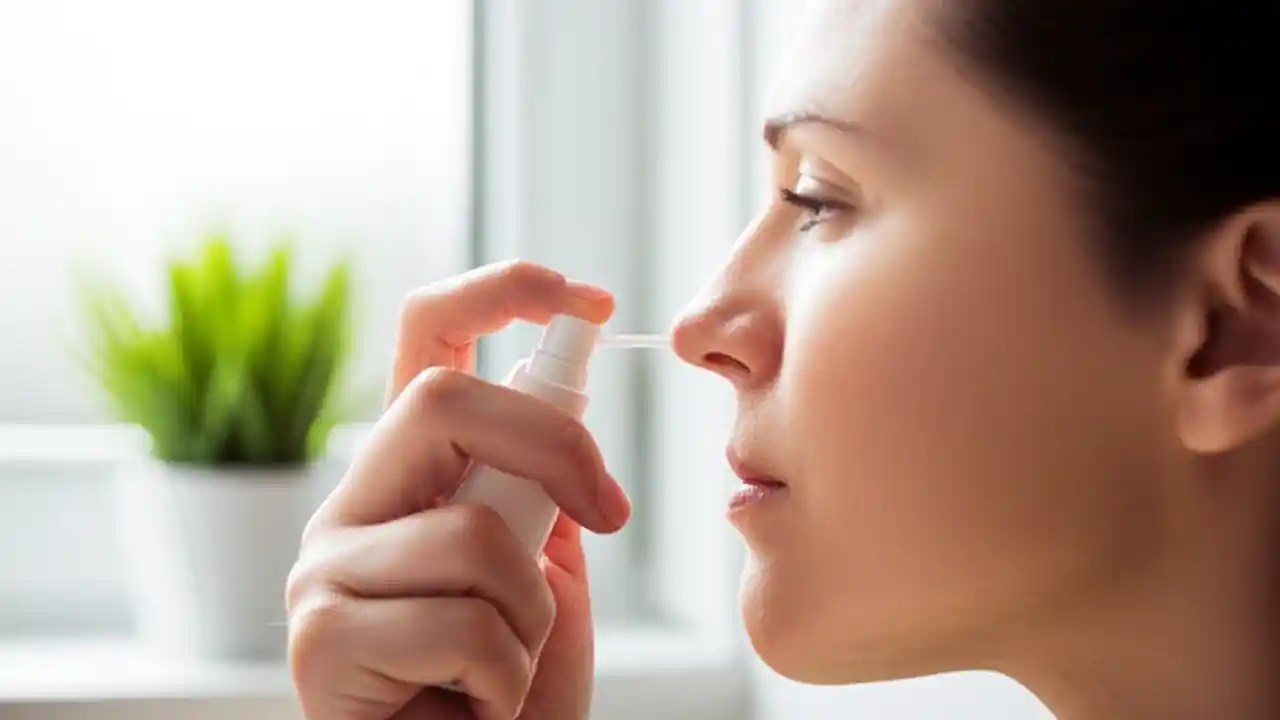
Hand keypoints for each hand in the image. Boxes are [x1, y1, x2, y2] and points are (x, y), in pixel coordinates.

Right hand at [286, 260, 629, 719]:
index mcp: (410, 473)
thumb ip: (534, 490)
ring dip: (532, 613)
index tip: (588, 297)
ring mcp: (325, 567)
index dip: (502, 291)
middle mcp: (353, 502)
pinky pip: (460, 623)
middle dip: (559, 451)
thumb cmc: (509, 686)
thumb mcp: (542, 567)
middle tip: (608, 516)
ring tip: (505, 665)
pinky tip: (474, 704)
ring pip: (473, 534)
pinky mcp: (320, 638)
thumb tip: (563, 406)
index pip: (428, 337)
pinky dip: (505, 674)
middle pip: (446, 402)